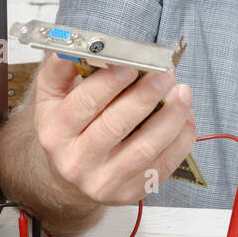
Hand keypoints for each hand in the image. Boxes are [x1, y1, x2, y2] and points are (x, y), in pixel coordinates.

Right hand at [31, 53, 196, 205]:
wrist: (68, 177)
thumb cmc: (67, 128)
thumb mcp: (52, 96)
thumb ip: (63, 67)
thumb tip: (84, 43)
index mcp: (55, 132)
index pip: (84, 103)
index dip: (111, 81)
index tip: (134, 63)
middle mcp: (76, 162)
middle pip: (116, 125)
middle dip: (146, 95)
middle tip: (166, 74)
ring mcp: (104, 182)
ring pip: (145, 148)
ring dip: (170, 117)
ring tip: (183, 93)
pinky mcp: (129, 192)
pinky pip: (163, 165)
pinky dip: (180, 139)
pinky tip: (185, 118)